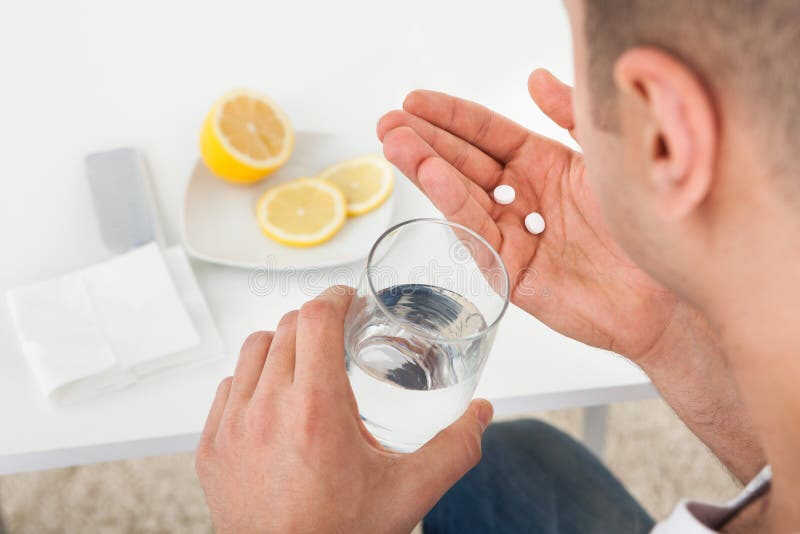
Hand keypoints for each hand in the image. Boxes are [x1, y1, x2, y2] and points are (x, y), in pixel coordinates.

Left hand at [195, 287, 493, 533]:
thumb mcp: (409, 492)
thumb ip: (453, 448)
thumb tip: (481, 416)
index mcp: (316, 409)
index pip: (315, 317)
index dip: (335, 297)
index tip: (347, 300)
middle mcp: (266, 409)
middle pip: (286, 328)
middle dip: (316, 323)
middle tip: (337, 339)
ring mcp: (232, 426)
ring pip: (253, 350)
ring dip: (282, 347)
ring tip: (306, 369)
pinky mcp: (211, 446)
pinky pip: (227, 387)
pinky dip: (251, 380)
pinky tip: (273, 404)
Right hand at [377, 69, 679, 361]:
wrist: (667, 295)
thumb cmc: (645, 226)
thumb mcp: (605, 157)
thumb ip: (571, 116)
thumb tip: (535, 78)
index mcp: (543, 165)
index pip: (487, 133)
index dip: (452, 116)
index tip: (416, 100)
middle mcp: (522, 197)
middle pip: (464, 162)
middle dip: (425, 140)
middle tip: (389, 122)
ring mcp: (513, 234)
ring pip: (461, 195)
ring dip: (426, 168)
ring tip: (394, 143)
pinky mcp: (510, 269)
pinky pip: (478, 233)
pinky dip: (454, 204)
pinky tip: (432, 177)